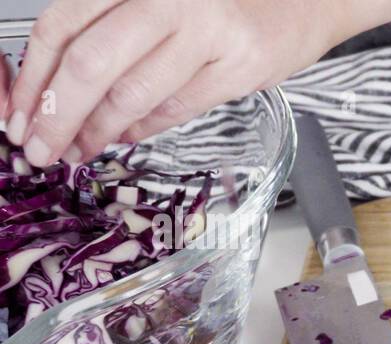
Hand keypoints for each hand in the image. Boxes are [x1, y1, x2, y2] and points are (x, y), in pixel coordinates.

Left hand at [0, 0, 363, 165]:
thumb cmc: (230, 0)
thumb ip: (114, 26)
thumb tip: (56, 86)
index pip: (64, 25)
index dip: (34, 77)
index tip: (21, 115)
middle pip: (89, 63)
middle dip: (57, 116)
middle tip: (39, 149)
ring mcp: (206, 32)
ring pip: (132, 93)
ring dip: (98, 131)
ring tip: (79, 151)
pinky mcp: (239, 66)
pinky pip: (177, 107)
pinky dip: (144, 127)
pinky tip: (125, 136)